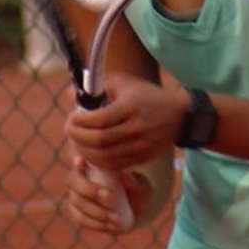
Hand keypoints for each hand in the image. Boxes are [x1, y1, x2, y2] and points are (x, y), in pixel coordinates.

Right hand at [59, 152, 149, 234]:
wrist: (136, 211)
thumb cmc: (137, 191)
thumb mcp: (141, 186)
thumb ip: (134, 182)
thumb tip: (124, 176)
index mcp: (92, 164)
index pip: (79, 160)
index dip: (77, 162)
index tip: (81, 161)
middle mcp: (79, 178)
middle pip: (73, 181)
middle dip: (89, 189)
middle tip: (108, 196)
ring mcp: (75, 197)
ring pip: (76, 202)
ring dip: (96, 211)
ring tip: (117, 217)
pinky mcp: (77, 215)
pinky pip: (79, 219)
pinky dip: (95, 224)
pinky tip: (110, 225)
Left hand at [66, 72, 181, 170]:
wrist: (179, 115)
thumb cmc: (147, 96)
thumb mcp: (125, 83)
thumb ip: (97, 86)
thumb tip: (69, 94)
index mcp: (131, 107)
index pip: (100, 119)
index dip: (80, 121)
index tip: (71, 117)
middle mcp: (136, 128)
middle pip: (99, 140)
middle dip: (78, 136)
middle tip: (70, 129)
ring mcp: (140, 146)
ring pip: (104, 156)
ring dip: (85, 151)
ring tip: (77, 141)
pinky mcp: (142, 158)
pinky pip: (114, 165)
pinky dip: (98, 161)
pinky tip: (90, 152)